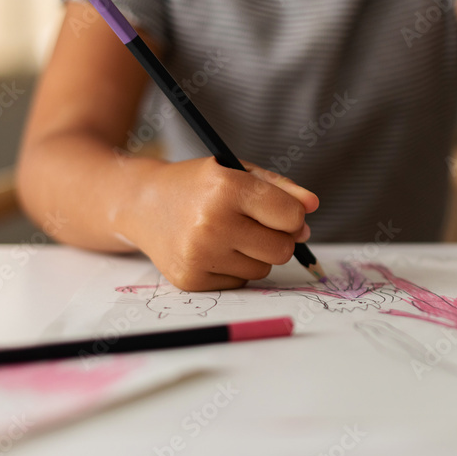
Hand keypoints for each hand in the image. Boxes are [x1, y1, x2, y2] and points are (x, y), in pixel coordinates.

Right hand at [128, 157, 318, 290]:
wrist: (143, 204)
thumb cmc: (200, 186)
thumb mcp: (239, 172)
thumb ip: (281, 188)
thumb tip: (312, 207)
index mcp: (226, 188)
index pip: (290, 215)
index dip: (294, 215)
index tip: (283, 211)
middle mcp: (211, 223)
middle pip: (281, 249)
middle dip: (279, 238)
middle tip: (257, 224)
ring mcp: (199, 255)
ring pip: (263, 270)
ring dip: (256, 255)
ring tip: (230, 234)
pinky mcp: (191, 280)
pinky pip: (240, 283)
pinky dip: (235, 268)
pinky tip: (213, 249)